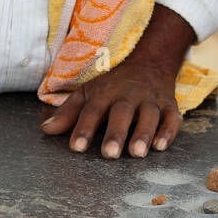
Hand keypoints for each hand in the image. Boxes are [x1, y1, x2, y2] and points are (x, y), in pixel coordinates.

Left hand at [39, 57, 181, 157]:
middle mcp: (128, 95)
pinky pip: (172, 118)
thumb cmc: (114, 85)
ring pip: (149, 115)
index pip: (92, 110)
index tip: (76, 148)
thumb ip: (68, 113)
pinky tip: (160, 146)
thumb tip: (45, 130)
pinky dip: (168, 132)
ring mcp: (150, 100)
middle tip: (109, 154)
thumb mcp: (88, 93)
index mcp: (105, 92)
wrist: (150, 64)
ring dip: (144, 133)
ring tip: (136, 154)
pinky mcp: (169, 106)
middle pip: (122, 112)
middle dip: (116, 132)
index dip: (84, 128)